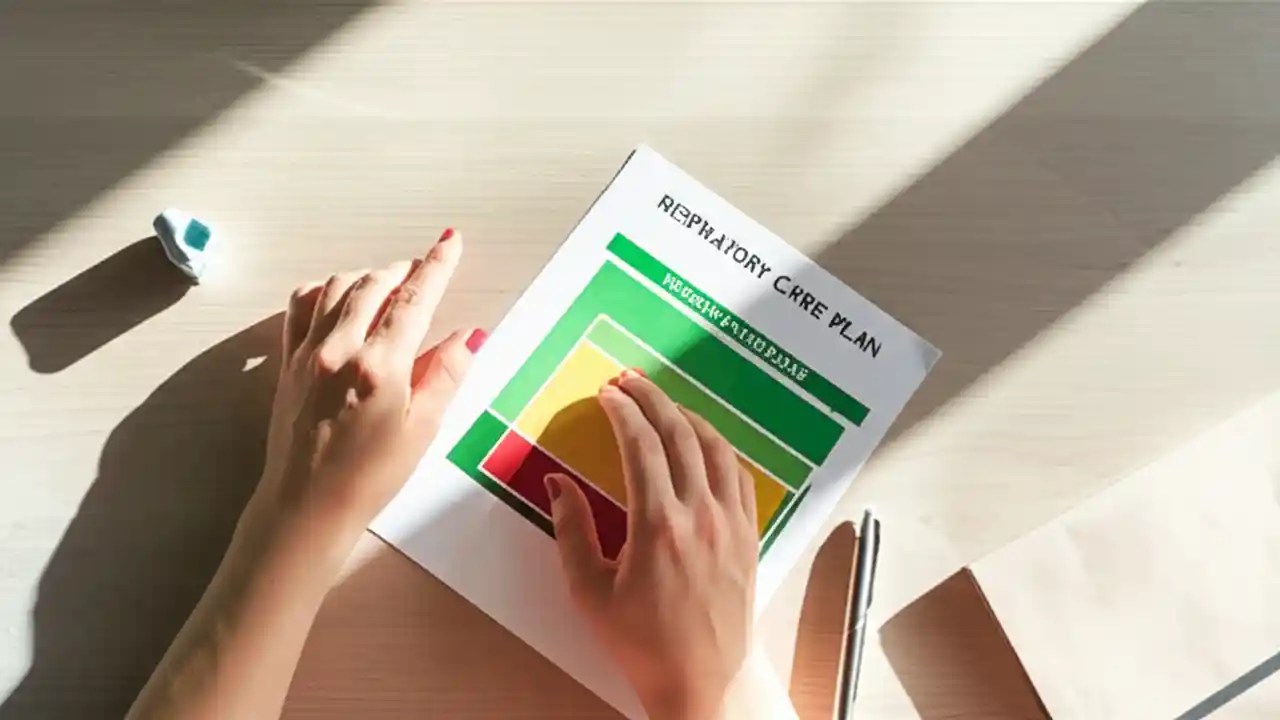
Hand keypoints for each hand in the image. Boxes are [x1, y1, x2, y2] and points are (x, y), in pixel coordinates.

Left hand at [252, 227, 481, 552]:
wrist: (307, 506)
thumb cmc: (371, 477)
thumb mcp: (422, 430)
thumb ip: (444, 375)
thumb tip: (467, 335)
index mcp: (380, 366)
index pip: (415, 300)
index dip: (437, 265)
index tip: (451, 241)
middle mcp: (340, 348)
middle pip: (375, 284)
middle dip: (404, 269)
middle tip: (424, 269)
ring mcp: (308, 352)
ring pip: (338, 287)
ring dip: (368, 276)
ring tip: (389, 285)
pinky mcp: (288, 361)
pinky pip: (302, 305)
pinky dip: (325, 289)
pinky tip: (340, 297)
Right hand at [547, 370, 758, 719]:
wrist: (703, 681)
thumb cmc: (642, 643)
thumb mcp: (590, 592)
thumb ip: (572, 531)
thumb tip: (558, 483)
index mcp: (659, 525)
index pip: (642, 445)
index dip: (622, 412)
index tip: (606, 394)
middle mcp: (702, 515)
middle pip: (680, 434)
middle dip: (652, 399)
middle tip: (629, 381)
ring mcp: (733, 523)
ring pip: (716, 447)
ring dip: (688, 416)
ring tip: (664, 403)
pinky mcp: (750, 535)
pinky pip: (739, 475)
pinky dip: (719, 448)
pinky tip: (703, 443)